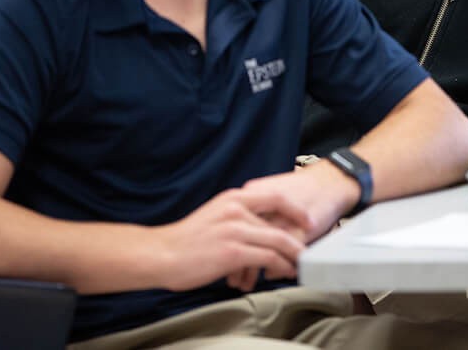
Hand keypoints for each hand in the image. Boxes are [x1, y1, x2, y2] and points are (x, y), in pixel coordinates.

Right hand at [153, 188, 309, 292]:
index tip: (306, 220)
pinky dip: (281, 266)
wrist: (161, 254)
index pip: (275, 196)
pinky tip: (282, 272)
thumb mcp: (214, 216)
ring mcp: (236, 229)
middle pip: (281, 220)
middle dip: (297, 237)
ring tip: (299, 264)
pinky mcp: (234, 251)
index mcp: (232, 198)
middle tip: (306, 250)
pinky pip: (268, 258)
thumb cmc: (185, 241)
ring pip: (279, 240)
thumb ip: (236, 218)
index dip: (295, 208)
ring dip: (293, 255)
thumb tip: (257, 230)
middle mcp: (236, 209)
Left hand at [222, 163, 360, 291]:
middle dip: (236, 262)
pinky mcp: (297, 232)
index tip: (224, 260)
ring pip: (258, 250)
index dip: (227, 245)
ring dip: (252, 269)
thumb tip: (240, 229)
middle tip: (232, 277)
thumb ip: (256, 210)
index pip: (232, 224)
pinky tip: (271, 275)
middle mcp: (265, 206)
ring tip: (248, 282)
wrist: (333, 180)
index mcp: (255, 192)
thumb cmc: (305, 187)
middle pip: (241, 239)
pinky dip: (274, 268)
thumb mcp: (275, 192)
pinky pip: (279, 256)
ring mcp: (280, 219)